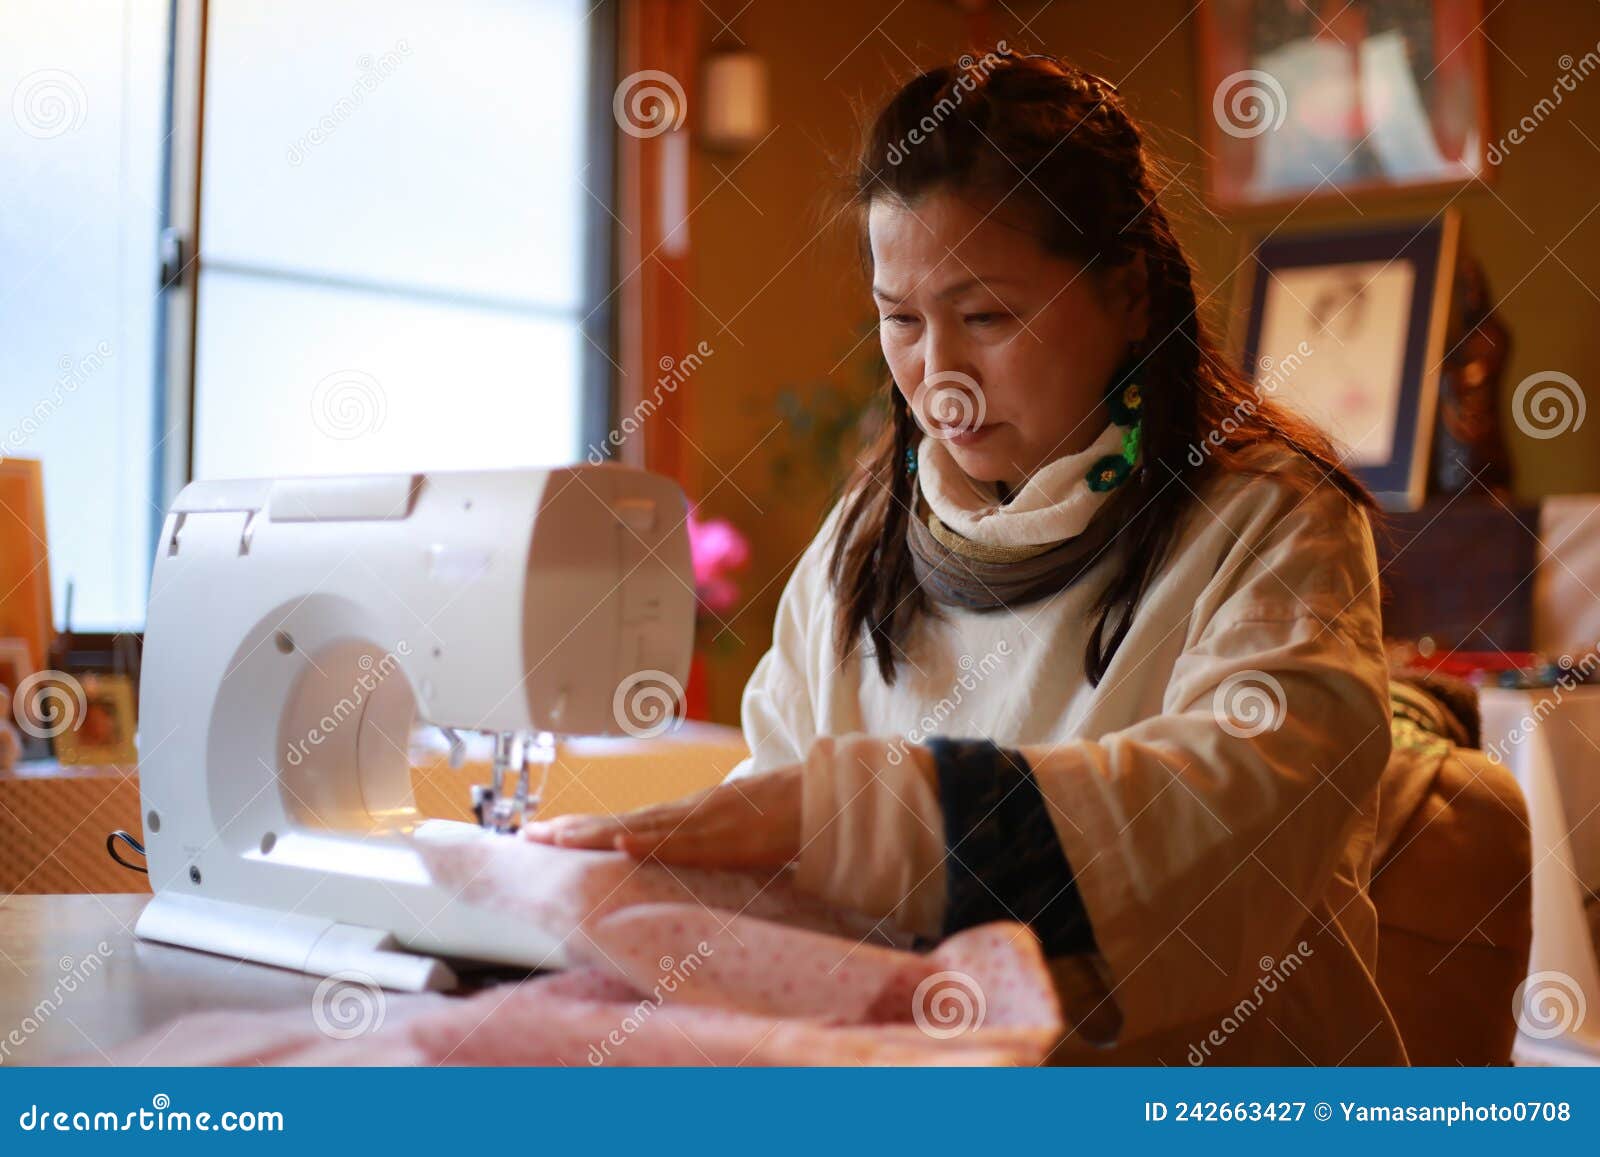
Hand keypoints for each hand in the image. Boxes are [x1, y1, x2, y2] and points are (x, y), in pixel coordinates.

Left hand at [523, 764, 800, 869]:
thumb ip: (705, 850)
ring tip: (555, 839)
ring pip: (639, 828)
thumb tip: (677, 869)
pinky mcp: (725, 834)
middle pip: (620, 823)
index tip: (547, 834)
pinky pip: (682, 841)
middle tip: (528, 836)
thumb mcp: (734, 837)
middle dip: (573, 831)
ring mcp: (703, 822)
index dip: (585, 829)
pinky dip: (650, 842)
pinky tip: (621, 845)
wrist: (824, 801)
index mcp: (688, 818)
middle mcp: (687, 815)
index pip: (626, 824)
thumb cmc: (784, 820)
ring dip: (595, 834)